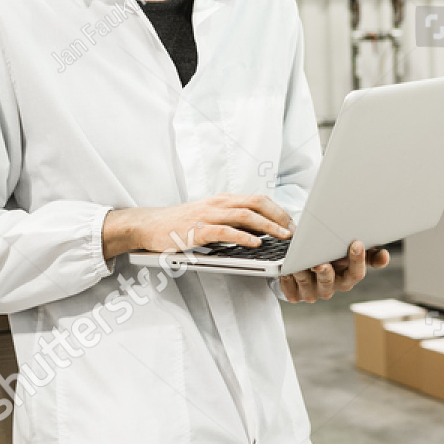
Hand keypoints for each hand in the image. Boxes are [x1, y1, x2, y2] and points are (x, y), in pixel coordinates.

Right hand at [102, 194, 292, 259]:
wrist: (149, 225)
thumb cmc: (181, 225)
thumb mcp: (211, 218)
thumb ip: (233, 222)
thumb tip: (261, 232)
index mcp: (224, 200)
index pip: (258, 199)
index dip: (279, 211)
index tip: (294, 225)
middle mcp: (219, 203)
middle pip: (258, 203)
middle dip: (280, 216)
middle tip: (294, 231)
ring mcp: (208, 215)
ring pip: (246, 214)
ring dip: (269, 226)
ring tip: (283, 236)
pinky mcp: (198, 230)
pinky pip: (225, 231)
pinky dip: (243, 236)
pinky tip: (256, 243)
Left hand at [279, 240, 389, 302]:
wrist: (306, 259)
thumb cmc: (332, 255)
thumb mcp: (350, 252)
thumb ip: (368, 254)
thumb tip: (385, 256)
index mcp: (347, 278)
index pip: (356, 273)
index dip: (358, 260)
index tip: (357, 243)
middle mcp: (331, 288)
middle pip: (330, 282)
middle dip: (326, 273)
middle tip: (321, 263)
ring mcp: (312, 292)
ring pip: (307, 283)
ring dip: (302, 272)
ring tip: (297, 260)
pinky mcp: (294, 294)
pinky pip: (290, 288)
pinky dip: (287, 277)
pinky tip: (286, 266)